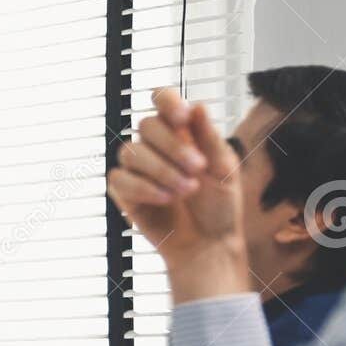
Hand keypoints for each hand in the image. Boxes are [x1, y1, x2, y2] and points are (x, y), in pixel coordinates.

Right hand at [106, 88, 249, 301]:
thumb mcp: (224, 168)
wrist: (208, 244)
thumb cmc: (219, 206)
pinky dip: (144, 188)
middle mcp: (155, 146)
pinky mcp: (124, 192)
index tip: (182, 117)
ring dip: (161, 170)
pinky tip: (166, 199)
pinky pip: (120, 179)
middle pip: (146, 125)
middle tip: (198, 168)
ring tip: (186, 190)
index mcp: (181, 132)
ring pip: (131, 151)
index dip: (167, 102)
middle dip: (173, 147)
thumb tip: (197, 105)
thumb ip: (208, 137)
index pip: (162, 101)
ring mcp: (137, 169)